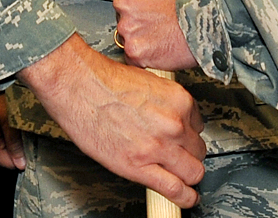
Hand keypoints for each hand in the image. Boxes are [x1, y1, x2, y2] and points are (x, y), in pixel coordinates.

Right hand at [0, 93, 24, 170]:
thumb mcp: (10, 119)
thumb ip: (15, 143)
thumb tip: (20, 163)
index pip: (5, 163)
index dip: (20, 158)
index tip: (30, 148)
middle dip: (13, 147)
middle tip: (23, 131)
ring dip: (6, 137)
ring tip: (13, 122)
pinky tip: (4, 118)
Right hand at [18, 34, 204, 206]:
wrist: (78, 86)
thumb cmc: (104, 81)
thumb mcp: (149, 82)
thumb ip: (165, 102)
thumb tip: (170, 116)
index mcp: (178, 100)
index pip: (199, 126)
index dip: (189, 133)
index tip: (182, 137)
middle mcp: (174, 124)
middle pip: (198, 150)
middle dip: (190, 154)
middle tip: (179, 155)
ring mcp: (158, 147)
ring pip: (192, 172)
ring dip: (187, 175)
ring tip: (181, 176)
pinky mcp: (139, 167)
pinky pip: (173, 189)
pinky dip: (184, 197)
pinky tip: (187, 197)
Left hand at [113, 0, 198, 71]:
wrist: (206, 20)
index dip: (138, 3)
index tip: (148, 9)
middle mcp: (124, 3)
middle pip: (123, 14)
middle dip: (137, 20)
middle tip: (156, 25)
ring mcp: (127, 27)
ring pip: (126, 36)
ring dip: (140, 38)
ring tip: (160, 38)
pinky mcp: (133, 50)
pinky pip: (133, 56)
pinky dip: (144, 57)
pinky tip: (159, 50)